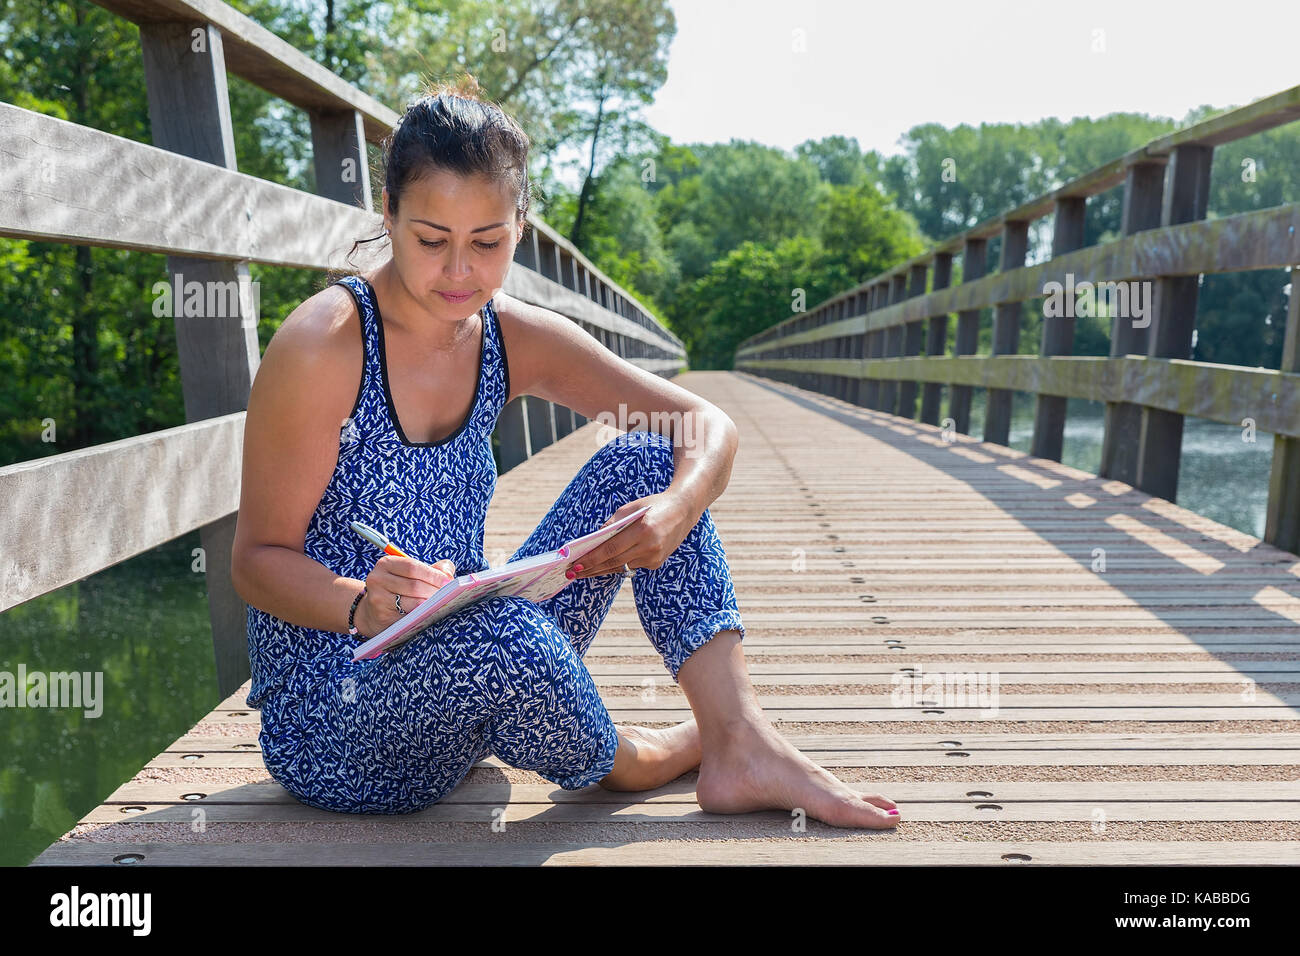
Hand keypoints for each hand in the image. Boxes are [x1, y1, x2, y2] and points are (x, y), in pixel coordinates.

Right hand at [355, 555, 455, 636]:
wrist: (371, 611)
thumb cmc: (397, 588)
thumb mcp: (409, 574)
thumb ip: (432, 569)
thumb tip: (448, 572)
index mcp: (386, 563)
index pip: (413, 567)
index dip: (433, 574)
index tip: (448, 581)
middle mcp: (378, 579)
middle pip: (414, 585)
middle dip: (435, 591)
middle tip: (449, 595)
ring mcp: (378, 598)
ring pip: (413, 602)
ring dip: (431, 604)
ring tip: (442, 603)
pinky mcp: (382, 616)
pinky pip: (408, 616)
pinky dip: (422, 614)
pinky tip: (430, 613)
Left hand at [570, 491, 697, 578]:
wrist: (684, 511)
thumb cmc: (654, 505)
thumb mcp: (632, 507)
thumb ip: (613, 523)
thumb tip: (593, 539)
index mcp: (643, 530)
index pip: (611, 548)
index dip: (592, 558)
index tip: (575, 564)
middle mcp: (650, 547)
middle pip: (614, 562)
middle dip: (591, 568)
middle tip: (572, 572)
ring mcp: (655, 557)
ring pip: (621, 567)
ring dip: (601, 570)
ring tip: (583, 572)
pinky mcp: (656, 563)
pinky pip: (631, 566)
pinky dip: (617, 565)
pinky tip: (602, 567)